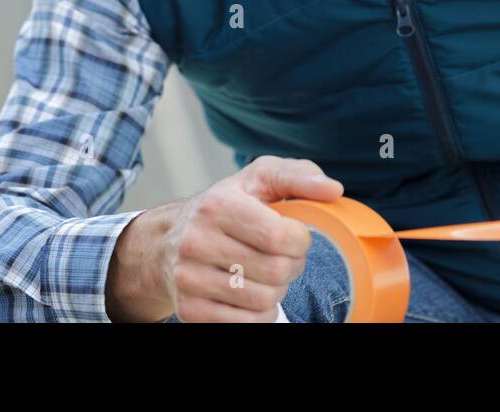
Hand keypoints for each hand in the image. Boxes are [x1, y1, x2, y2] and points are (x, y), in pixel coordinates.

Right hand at [105, 155, 342, 321]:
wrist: (166, 242)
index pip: (279, 236)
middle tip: (284, 256)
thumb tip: (333, 189)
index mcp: (217, 205)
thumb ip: (298, 175)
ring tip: (268, 273)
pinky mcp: (189, 310)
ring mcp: (189, 279)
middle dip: (292, 265)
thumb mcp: (258, 178)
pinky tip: (254, 292)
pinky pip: (246, 324)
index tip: (295, 235)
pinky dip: (261, 313)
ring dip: (278, 290)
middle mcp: (196, 241)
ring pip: (264, 301)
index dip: (300, 240)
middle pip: (275, 271)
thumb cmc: (225, 206)